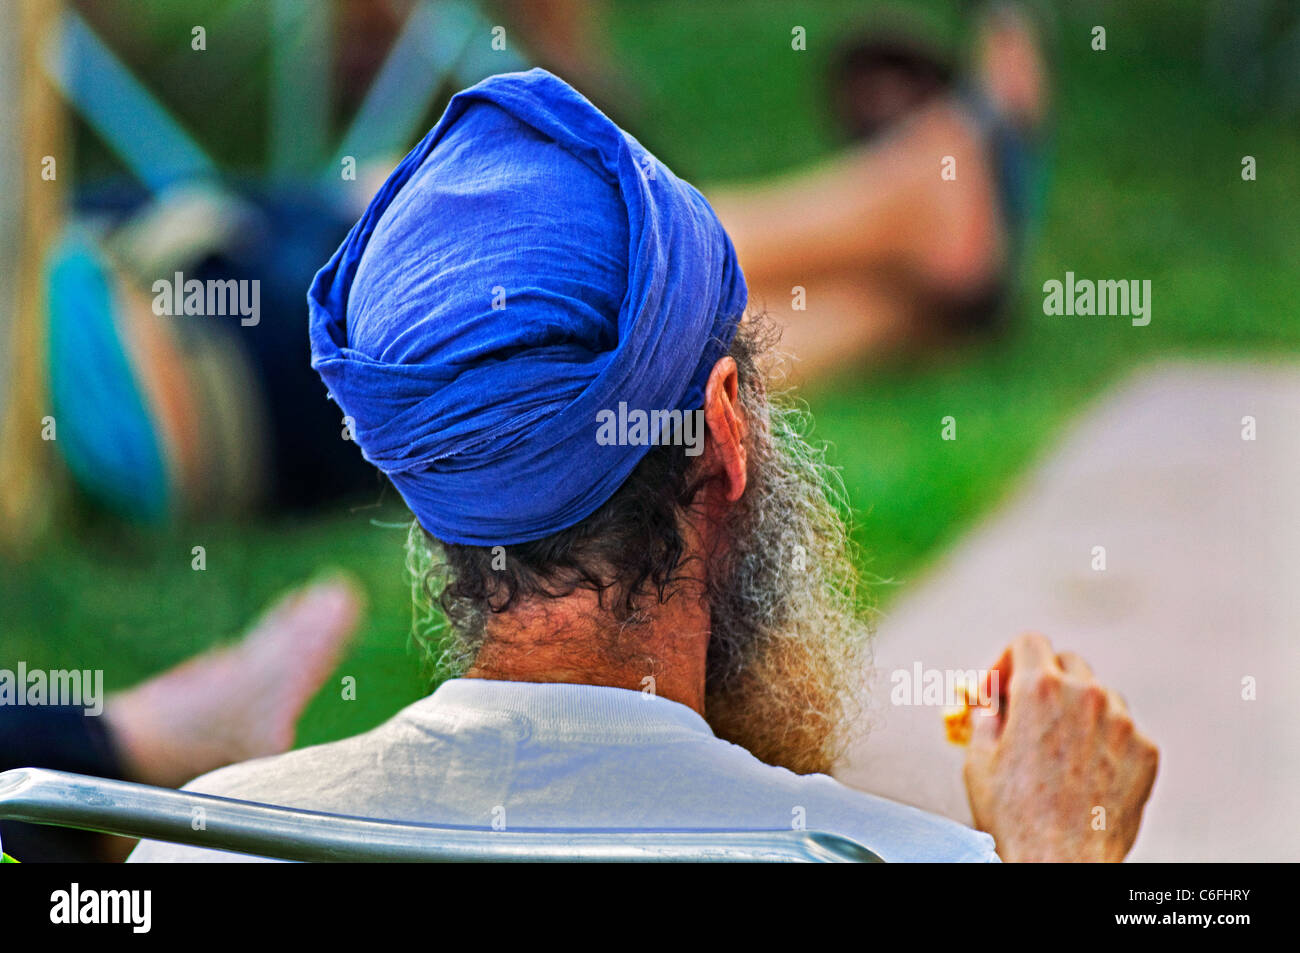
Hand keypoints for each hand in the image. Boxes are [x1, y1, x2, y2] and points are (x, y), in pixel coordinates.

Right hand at [963, 632, 1158, 861]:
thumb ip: (984, 715)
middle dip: (1046, 681)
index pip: (1029, 642)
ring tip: (1060, 746)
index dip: (1009, 661)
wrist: (1062, 861)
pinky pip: (1124, 729)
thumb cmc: (1016, 816)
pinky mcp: (1145, 751)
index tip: (1003, 686)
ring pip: (1101, 694)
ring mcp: (1122, 723)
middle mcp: (1086, 696)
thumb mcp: (978, 757)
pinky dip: (1106, 740)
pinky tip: (1087, 769)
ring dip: (1079, 709)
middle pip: (1068, 663)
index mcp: (1040, 689)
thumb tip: (990, 703)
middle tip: (1030, 713)